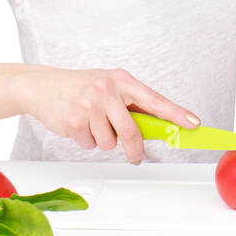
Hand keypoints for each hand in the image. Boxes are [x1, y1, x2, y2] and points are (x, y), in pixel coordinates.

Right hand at [20, 66, 200, 163]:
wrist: (41, 86)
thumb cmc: (80, 87)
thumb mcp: (108, 87)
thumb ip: (130, 105)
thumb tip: (157, 126)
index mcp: (121, 80)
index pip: (155, 100)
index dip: (176, 114)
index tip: (194, 124)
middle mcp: (107, 89)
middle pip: (132, 131)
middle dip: (134, 149)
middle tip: (135, 156)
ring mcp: (89, 104)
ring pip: (110, 142)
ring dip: (103, 140)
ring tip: (91, 123)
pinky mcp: (74, 121)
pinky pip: (90, 145)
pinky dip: (86, 141)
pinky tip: (77, 125)